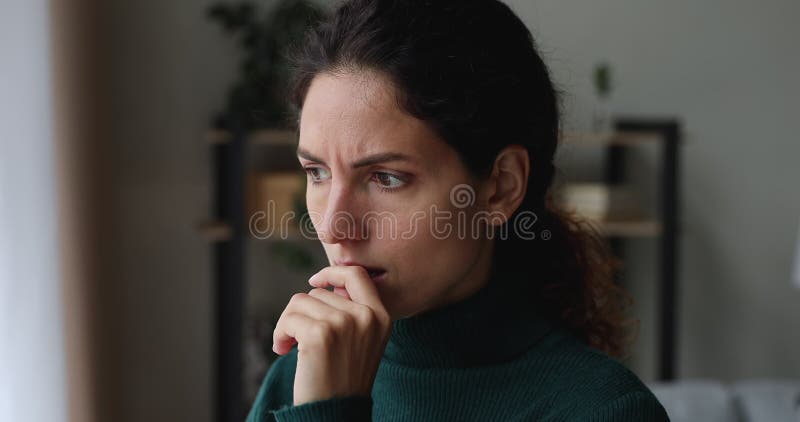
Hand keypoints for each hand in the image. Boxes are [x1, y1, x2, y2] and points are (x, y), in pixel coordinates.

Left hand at [272, 265, 391, 404]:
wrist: (337, 413)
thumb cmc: (343, 380)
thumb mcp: (363, 342)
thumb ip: (353, 311)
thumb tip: (325, 284)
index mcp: (381, 317)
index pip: (357, 275)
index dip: (332, 272)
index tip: (315, 281)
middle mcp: (366, 317)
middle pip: (319, 292)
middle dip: (302, 312)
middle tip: (297, 337)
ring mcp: (344, 324)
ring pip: (300, 302)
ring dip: (288, 323)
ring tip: (290, 346)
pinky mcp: (320, 334)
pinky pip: (288, 318)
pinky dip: (279, 334)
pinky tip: (283, 350)